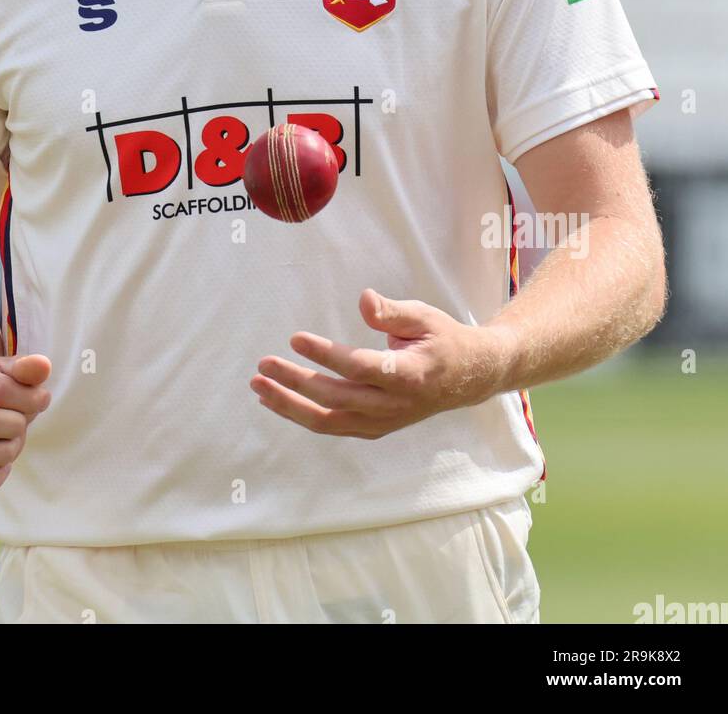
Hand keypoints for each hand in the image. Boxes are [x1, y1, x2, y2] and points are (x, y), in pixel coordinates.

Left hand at [250, 290, 507, 438]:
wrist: (469, 377)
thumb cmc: (442, 339)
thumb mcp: (425, 316)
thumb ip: (392, 312)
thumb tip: (363, 300)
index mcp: (411, 375)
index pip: (361, 368)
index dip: (327, 356)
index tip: (296, 338)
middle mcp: (396, 405)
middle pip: (338, 399)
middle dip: (296, 383)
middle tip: (264, 364)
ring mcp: (384, 421)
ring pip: (330, 421)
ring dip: (290, 405)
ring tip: (258, 386)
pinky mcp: (375, 427)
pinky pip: (333, 426)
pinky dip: (302, 415)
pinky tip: (275, 400)